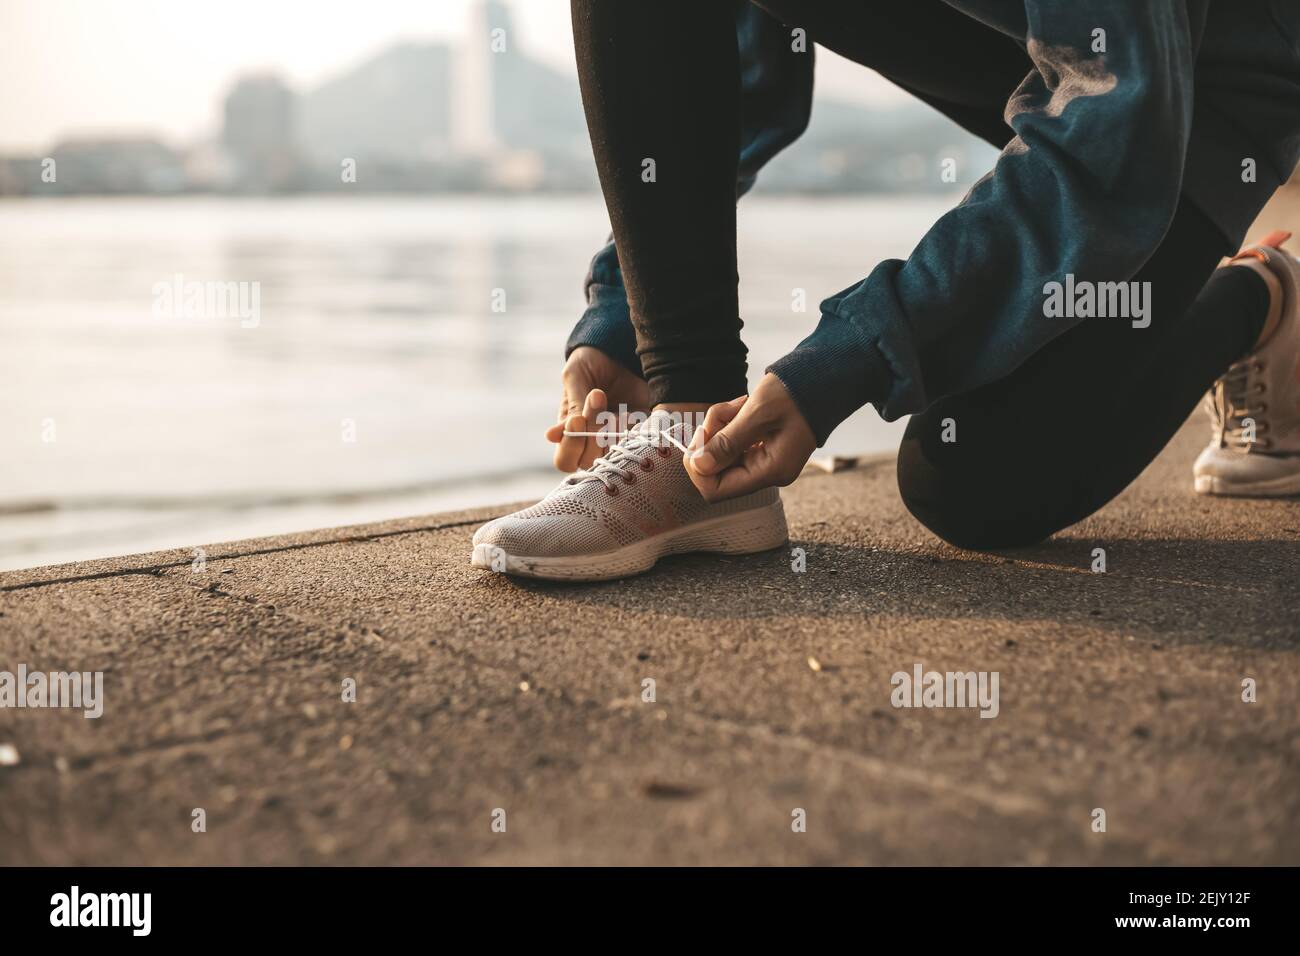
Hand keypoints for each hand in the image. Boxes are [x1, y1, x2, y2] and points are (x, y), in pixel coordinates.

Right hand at [545, 346, 649, 471]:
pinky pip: (639, 441)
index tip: (576, 420)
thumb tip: (551, 436)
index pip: (565, 461)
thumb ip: (571, 406)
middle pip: (590, 461)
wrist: (618, 349)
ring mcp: (618, 437)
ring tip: (615, 407)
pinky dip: (633, 428)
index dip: (570, 448)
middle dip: (593, 432)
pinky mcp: (640, 428)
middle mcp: (593, 441)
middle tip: (597, 396)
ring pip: (614, 454)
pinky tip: (628, 410)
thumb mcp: (575, 378)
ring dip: (614, 431)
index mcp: (570, 433)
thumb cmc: (589, 364)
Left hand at [684, 373, 816, 501]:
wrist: (825, 379)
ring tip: (738, 404)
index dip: (700, 467)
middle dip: (711, 440)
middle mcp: (768, 472)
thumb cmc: (797, 394)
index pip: (716, 490)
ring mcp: (765, 461)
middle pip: (717, 470)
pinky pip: (733, 443)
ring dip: (720, 427)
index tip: (701, 436)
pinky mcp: (762, 448)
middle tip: (722, 412)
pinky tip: (742, 406)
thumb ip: (727, 441)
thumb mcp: (758, 413)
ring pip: (723, 453)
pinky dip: (729, 424)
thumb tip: (699, 465)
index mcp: (771, 471)